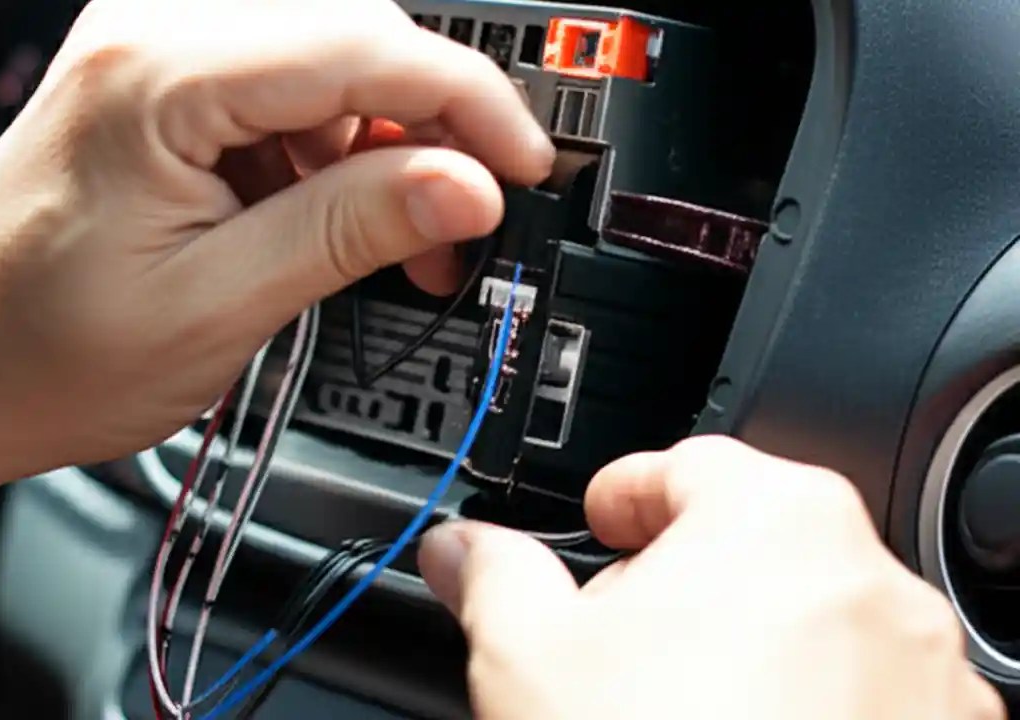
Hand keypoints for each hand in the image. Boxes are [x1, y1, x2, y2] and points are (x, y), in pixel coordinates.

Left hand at [0, 0, 553, 479]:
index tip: (525, 167)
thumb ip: (349, 229)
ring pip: (327, 68)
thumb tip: (466, 185)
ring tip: (396, 249)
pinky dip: (330, 158)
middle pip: (352, 39)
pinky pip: (282, 96)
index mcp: (158, 73)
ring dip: (382, 151)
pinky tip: (337, 225)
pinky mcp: (159, 90)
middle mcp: (150, 34)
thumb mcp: (219, 304)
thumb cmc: (41, 353)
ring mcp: (151, 56)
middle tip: (462, 225)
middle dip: (428, 132)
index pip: (363, 45)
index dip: (467, 105)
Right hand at [418, 437, 1005, 719]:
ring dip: (747, 640)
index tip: (597, 527)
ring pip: (811, 617)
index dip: (620, 497)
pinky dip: (810, 702)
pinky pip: (865, 689)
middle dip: (678, 579)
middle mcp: (871, 582)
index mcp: (774, 520)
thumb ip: (493, 574)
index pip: (684, 465)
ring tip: (679, 705)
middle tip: (619, 636)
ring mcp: (920, 668)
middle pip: (750, 541)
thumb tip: (461, 549)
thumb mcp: (529, 654)